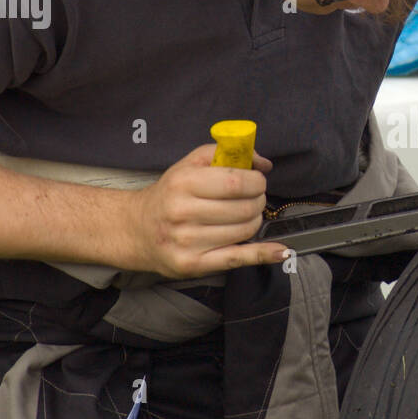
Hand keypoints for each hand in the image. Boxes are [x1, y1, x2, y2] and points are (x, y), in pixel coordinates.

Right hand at [126, 145, 289, 276]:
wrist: (137, 229)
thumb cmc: (169, 194)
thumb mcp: (189, 164)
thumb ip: (226, 154)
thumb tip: (263, 163)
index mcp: (183, 183)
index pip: (236, 182)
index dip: (256, 181)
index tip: (258, 181)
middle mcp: (183, 213)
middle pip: (244, 208)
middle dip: (258, 201)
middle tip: (254, 199)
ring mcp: (187, 241)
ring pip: (244, 230)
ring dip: (255, 221)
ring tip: (245, 215)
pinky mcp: (193, 264)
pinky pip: (238, 258)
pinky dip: (263, 254)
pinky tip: (279, 250)